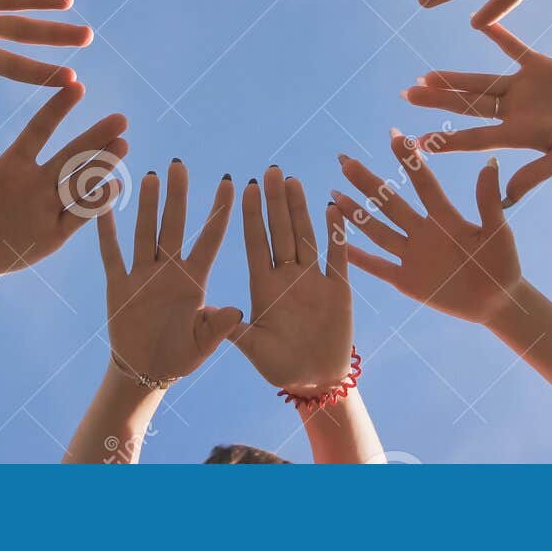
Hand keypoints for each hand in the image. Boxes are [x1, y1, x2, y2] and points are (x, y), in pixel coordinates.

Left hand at [0, 82, 127, 280]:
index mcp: (13, 164)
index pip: (39, 131)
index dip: (56, 109)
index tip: (76, 85)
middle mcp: (38, 180)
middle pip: (71, 154)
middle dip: (96, 136)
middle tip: (120, 120)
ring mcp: (50, 205)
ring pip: (82, 181)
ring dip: (102, 164)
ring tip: (122, 145)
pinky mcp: (57, 233)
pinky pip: (81, 215)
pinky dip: (98, 202)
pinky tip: (115, 186)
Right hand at [97, 162, 240, 382]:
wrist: (146, 371)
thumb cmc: (181, 356)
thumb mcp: (203, 344)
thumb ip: (217, 327)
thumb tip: (235, 312)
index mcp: (195, 280)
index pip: (210, 238)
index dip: (220, 211)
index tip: (231, 181)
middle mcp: (170, 270)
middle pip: (174, 225)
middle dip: (177, 196)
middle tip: (179, 165)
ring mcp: (143, 275)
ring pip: (145, 233)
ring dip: (147, 206)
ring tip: (150, 176)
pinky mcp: (119, 286)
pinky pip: (112, 254)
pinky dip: (106, 231)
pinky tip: (103, 206)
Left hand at [230, 167, 351, 392]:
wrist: (314, 380)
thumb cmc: (280, 367)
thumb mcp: (254, 349)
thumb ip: (235, 331)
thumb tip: (213, 309)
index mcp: (263, 287)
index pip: (256, 243)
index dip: (252, 216)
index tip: (246, 187)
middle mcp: (287, 277)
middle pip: (281, 232)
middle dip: (276, 202)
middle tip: (271, 170)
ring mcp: (313, 280)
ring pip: (306, 236)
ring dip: (301, 209)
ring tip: (294, 181)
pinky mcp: (338, 289)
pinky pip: (337, 256)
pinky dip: (336, 234)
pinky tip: (333, 210)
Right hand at [332, 132, 521, 325]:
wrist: (497, 304)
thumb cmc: (502, 266)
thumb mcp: (498, 232)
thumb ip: (488, 201)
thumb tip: (490, 163)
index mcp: (445, 218)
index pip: (423, 183)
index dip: (409, 159)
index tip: (393, 134)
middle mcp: (424, 232)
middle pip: (389, 203)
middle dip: (367, 182)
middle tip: (345, 161)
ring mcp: (412, 256)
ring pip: (378, 230)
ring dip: (356, 214)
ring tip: (334, 195)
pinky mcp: (406, 281)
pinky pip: (377, 267)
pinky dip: (357, 257)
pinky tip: (339, 243)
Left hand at [404, 24, 551, 204]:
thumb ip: (537, 173)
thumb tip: (509, 196)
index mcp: (518, 134)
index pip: (474, 138)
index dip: (445, 140)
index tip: (417, 142)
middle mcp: (514, 112)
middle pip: (468, 106)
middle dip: (438, 101)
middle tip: (407, 94)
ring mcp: (524, 90)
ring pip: (481, 82)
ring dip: (454, 78)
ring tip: (425, 75)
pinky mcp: (539, 68)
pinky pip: (514, 49)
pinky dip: (499, 35)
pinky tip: (478, 23)